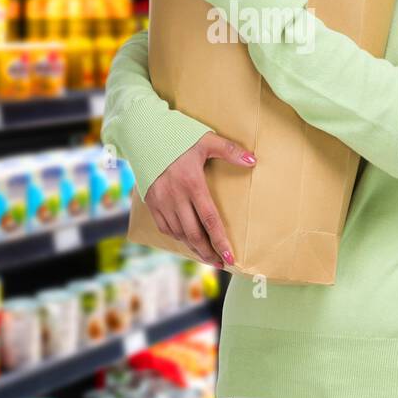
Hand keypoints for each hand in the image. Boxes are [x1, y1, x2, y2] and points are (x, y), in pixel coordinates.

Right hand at [144, 131, 255, 265]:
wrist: (144, 134)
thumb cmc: (178, 136)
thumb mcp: (206, 140)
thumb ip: (230, 151)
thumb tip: (253, 160)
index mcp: (192, 184)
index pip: (209, 219)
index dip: (220, 240)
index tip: (230, 257)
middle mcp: (176, 197)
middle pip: (193, 233)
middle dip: (208, 252)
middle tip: (220, 263)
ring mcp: (161, 201)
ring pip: (179, 233)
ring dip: (193, 247)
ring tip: (207, 256)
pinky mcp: (151, 202)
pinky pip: (164, 227)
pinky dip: (177, 237)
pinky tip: (186, 241)